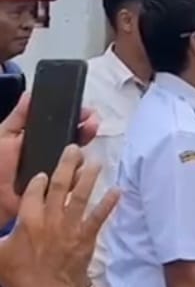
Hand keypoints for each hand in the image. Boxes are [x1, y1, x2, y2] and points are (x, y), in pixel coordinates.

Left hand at [0, 95, 100, 225]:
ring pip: (78, 162)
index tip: (87, 111)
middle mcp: (50, 156)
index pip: (62, 126)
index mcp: (39, 141)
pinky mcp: (58, 192)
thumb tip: (29, 94)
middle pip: (75, 141)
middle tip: (93, 123)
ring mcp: (55, 174)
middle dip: (86, 131)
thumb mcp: (3, 136)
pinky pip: (73, 183)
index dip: (76, 117)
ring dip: (84, 153)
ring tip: (80, 149)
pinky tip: (80, 170)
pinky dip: (80, 177)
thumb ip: (17, 117)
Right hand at [0, 145, 117, 286]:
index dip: (38, 179)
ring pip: (80, 196)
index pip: (34, 190)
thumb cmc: (17, 276)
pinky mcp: (86, 238)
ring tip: (96, 161)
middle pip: (60, 185)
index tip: (42, 171)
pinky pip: (98, 217)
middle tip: (74, 149)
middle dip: (67, 164)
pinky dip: (108, 204)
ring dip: (89, 177)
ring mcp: (70, 227)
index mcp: (28, 219)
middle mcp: (51, 218)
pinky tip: (117, 190)